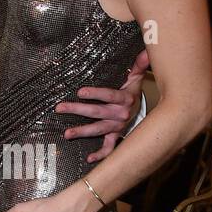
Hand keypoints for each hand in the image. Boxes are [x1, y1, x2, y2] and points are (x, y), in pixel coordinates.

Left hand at [55, 46, 150, 163]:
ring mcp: (118, 127)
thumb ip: (138, 66)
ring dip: (82, 132)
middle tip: (61, 108)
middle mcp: (121, 114)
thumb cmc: (134, 93)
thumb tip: (146, 52)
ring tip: (67, 134)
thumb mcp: (136, 78)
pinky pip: (110, 148)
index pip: (109, 95)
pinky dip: (100, 154)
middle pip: (97, 112)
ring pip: (98, 130)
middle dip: (77, 109)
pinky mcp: (117, 136)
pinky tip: (89, 159)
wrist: (149, 114)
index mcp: (125, 99)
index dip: (95, 94)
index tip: (80, 92)